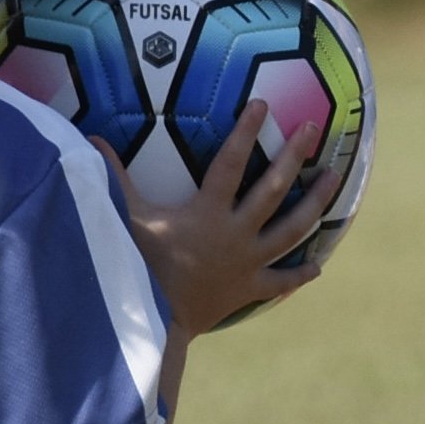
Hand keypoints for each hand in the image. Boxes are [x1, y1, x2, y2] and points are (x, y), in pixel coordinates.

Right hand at [96, 100, 339, 338]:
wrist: (156, 320)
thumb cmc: (138, 265)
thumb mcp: (126, 217)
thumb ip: (114, 177)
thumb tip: (89, 139)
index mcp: (208, 211)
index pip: (231, 161)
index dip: (246, 131)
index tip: (264, 104)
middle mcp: (236, 232)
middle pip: (274, 188)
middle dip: (294, 156)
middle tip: (314, 128)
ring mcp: (248, 262)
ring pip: (292, 229)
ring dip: (315, 202)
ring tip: (334, 179)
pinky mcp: (249, 289)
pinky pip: (281, 282)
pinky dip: (299, 275)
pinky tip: (318, 267)